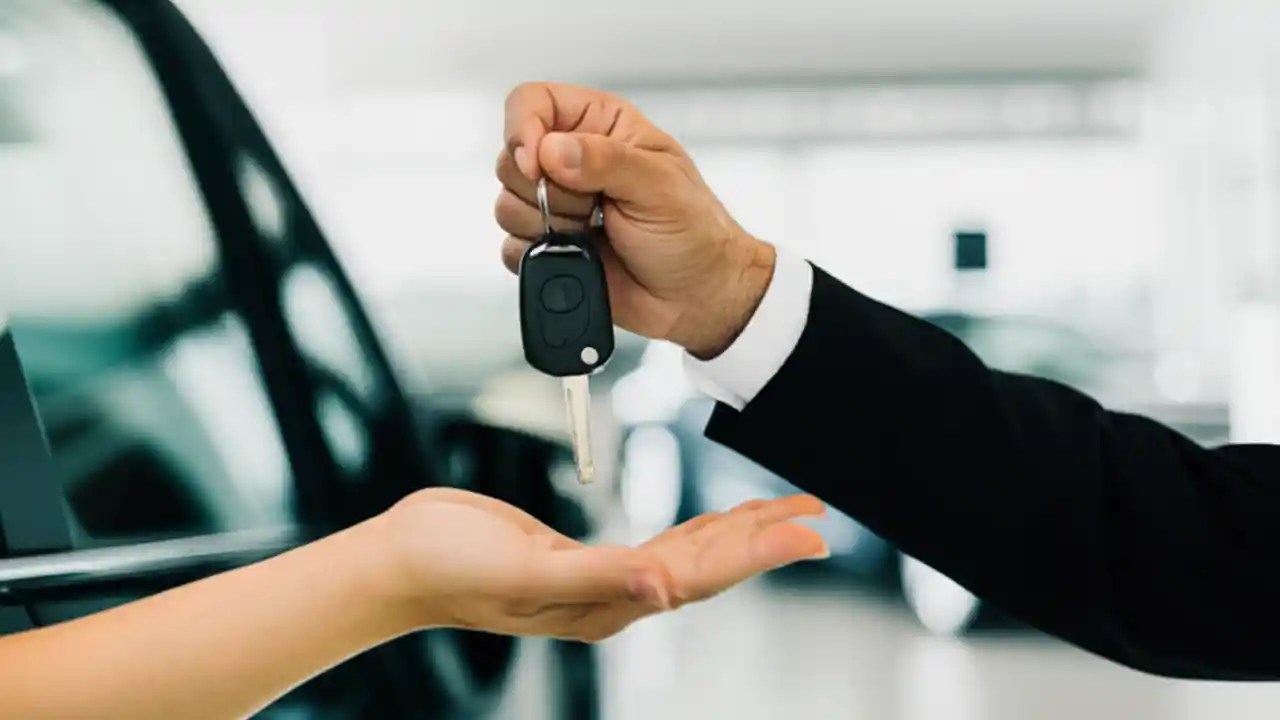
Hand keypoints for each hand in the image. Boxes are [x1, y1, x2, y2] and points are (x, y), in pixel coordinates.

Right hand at [374, 488, 826, 641]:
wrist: (399, 560)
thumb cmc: (449, 569)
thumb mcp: (525, 571)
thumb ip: (598, 578)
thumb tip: (666, 588)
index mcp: (607, 604)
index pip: (702, 576)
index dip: (759, 553)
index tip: (808, 533)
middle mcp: (612, 596)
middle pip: (707, 565)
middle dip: (763, 539)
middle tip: (814, 515)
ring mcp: (598, 577)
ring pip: (687, 553)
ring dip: (735, 532)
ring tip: (781, 513)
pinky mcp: (580, 553)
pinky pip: (656, 541)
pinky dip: (692, 527)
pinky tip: (710, 520)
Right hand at [494, 82, 776, 358]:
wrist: (697, 296)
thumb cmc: (695, 234)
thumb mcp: (659, 186)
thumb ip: (605, 161)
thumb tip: (552, 150)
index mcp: (601, 125)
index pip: (534, 102)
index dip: (524, 130)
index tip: (539, 164)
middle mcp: (573, 160)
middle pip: (512, 158)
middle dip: (545, 189)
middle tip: (592, 205)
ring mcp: (558, 205)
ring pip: (507, 204)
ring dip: (548, 225)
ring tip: (594, 230)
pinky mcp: (549, 246)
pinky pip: (513, 247)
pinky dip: (542, 255)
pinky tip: (582, 254)